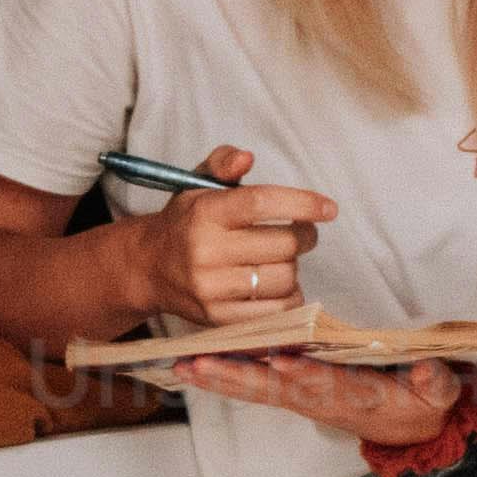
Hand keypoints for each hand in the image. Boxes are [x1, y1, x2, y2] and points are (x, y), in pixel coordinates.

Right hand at [138, 142, 335, 337]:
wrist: (147, 267)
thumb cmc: (184, 222)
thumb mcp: (196, 184)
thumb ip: (223, 163)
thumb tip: (246, 158)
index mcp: (204, 212)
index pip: (262, 203)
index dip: (303, 204)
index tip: (329, 208)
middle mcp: (205, 251)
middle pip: (282, 244)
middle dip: (305, 236)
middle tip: (304, 233)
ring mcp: (211, 288)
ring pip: (283, 278)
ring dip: (294, 267)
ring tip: (283, 259)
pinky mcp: (218, 318)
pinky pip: (275, 311)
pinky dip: (288, 297)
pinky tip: (279, 284)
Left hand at [175, 348, 461, 436]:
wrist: (413, 428)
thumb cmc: (425, 403)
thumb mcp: (441, 394)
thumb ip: (436, 383)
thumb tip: (425, 374)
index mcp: (357, 397)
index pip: (327, 385)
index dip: (305, 375)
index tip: (279, 362)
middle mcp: (322, 401)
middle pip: (275, 389)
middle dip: (236, 376)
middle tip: (197, 365)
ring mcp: (305, 399)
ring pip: (258, 388)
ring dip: (221, 377)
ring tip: (183, 364)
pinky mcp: (297, 393)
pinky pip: (257, 385)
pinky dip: (228, 374)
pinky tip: (198, 363)